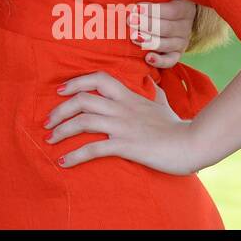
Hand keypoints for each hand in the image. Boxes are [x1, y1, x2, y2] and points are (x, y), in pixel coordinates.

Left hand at [45, 71, 207, 174]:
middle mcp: (122, 108)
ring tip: (50, 140)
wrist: (193, 144)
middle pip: (82, 99)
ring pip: (83, 121)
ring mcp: (123, 126)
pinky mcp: (126, 146)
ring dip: (61, 130)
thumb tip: (151, 81)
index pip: (98, 78)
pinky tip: (64, 162)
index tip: (60, 91)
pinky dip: (75, 155)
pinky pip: (93, 149)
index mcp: (129, 96)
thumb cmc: (178, 126)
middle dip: (60, 109)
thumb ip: (153, 92)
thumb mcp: (162, 104)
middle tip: (47, 121)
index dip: (75, 82)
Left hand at [129, 0, 194, 68]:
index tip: (135, 7)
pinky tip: (147, 58)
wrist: (172, 15)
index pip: (171, 10)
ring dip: (150, 41)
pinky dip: (160, 61)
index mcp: (185, 8)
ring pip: (168, 44)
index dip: (153, 10)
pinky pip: (171, 60)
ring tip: (133, 37)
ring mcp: (182, 41)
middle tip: (129, 21)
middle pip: (167, 28)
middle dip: (146, 25)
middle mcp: (186, 26)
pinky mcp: (177, 53)